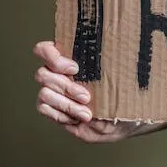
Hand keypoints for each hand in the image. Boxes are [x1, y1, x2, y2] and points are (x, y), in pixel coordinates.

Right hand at [33, 41, 162, 142]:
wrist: (124, 120)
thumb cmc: (123, 93)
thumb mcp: (120, 75)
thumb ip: (110, 61)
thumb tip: (115, 46)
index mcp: (71, 58)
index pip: (45, 50)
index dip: (52, 57)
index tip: (75, 69)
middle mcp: (58, 74)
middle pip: (43, 74)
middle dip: (67, 87)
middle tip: (87, 97)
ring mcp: (53, 92)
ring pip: (44, 93)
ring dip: (67, 104)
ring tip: (87, 114)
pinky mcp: (53, 110)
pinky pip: (44, 109)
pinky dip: (62, 115)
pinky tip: (78, 119)